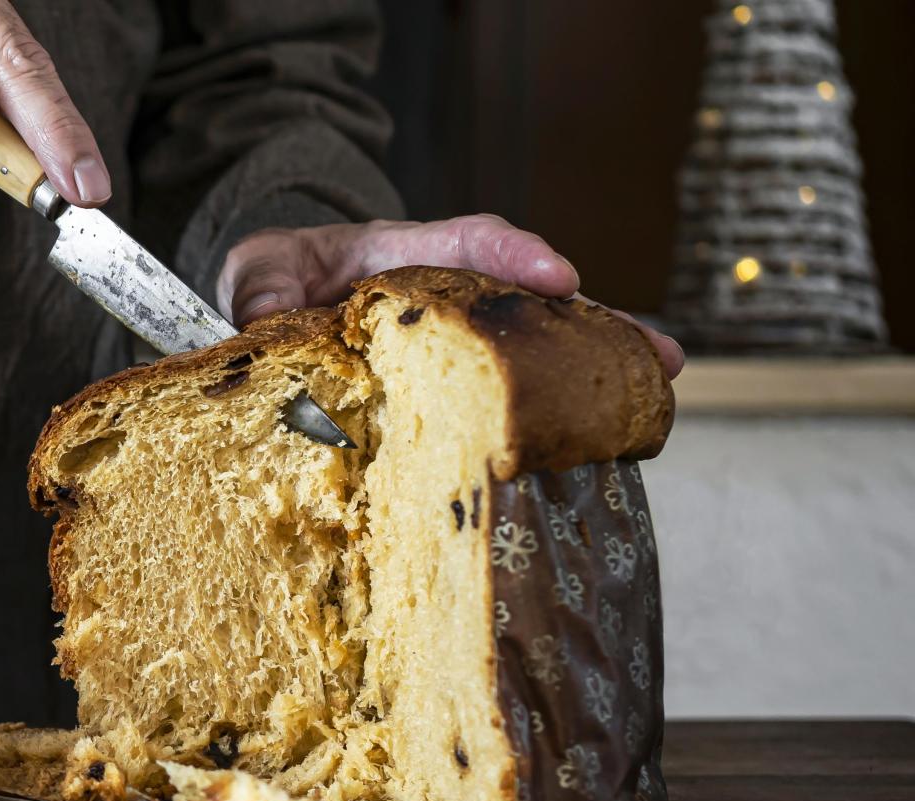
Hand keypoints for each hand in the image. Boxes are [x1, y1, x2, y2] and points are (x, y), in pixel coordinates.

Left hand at [217, 215, 684, 378]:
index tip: (558, 277)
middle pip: (526, 305)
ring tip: (657, 391)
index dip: (511, 256)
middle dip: (593, 324)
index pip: (461, 244)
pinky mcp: (443, 391)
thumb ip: (260, 293)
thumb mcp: (254, 276)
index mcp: (395, 259)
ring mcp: (447, 348)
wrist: (262, 309)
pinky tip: (601, 443)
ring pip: (532, 353)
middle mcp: (439, 300)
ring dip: (596, 372)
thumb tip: (262, 319)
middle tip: (659, 352)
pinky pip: (501, 401)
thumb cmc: (268, 282)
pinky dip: (549, 419)